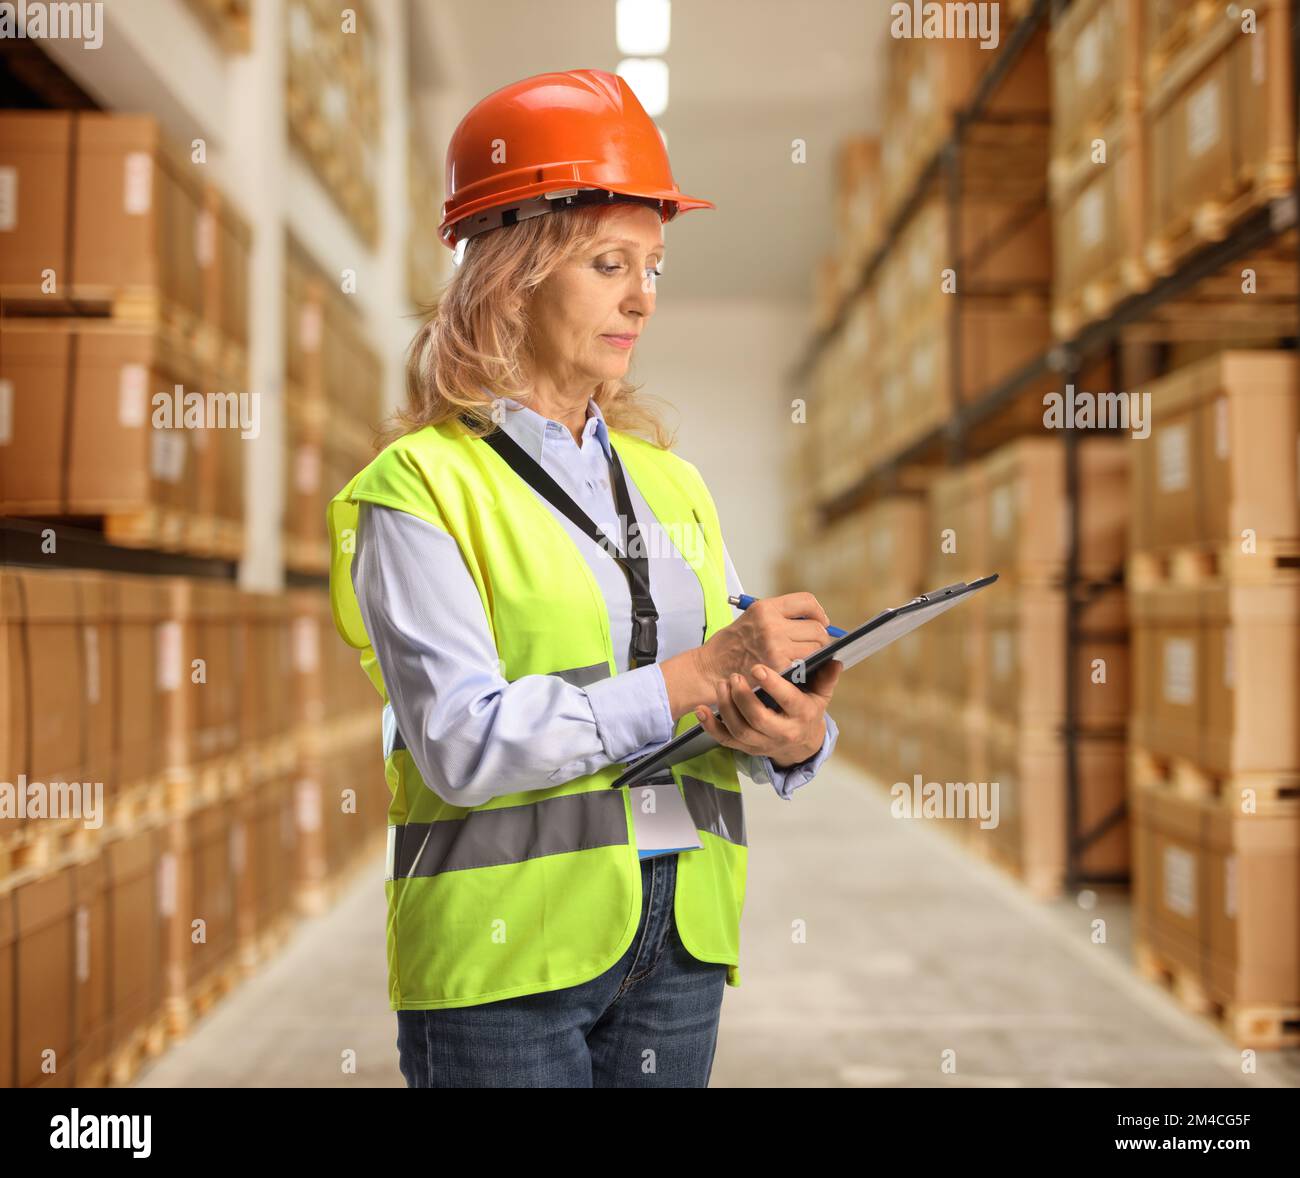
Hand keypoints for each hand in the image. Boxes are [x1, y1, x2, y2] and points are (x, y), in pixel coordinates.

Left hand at [693, 658, 841, 766]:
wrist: (800, 743)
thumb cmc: (807, 709)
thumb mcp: (820, 695)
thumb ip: (825, 677)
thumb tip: (834, 659)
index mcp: (801, 716)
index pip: (788, 701)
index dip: (773, 686)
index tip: (758, 668)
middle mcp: (781, 732)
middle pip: (759, 719)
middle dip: (744, 697)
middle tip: (734, 676)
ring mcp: (761, 743)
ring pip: (739, 730)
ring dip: (726, 707)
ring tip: (721, 685)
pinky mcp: (745, 747)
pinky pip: (724, 740)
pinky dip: (710, 726)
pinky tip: (700, 710)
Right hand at [698, 592, 831, 684]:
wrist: (709, 669)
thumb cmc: (730, 646)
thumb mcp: (751, 619)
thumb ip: (779, 617)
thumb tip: (811, 621)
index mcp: (765, 608)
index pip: (806, 602)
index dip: (818, 612)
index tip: (821, 621)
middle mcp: (772, 624)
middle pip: (816, 627)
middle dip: (819, 637)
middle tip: (814, 645)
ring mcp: (775, 646)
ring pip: (816, 647)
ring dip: (814, 654)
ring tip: (802, 657)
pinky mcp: (778, 667)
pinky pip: (806, 664)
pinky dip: (805, 667)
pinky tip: (796, 669)